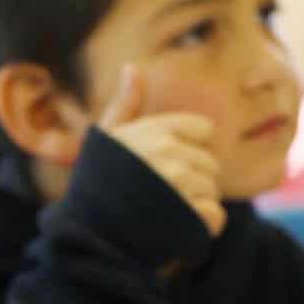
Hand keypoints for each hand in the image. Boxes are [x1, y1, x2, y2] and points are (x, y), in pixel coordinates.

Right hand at [96, 65, 225, 236]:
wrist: (87, 237)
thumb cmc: (96, 186)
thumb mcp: (106, 139)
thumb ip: (125, 104)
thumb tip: (132, 67)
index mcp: (155, 129)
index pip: (203, 131)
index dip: (190, 151)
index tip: (168, 168)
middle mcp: (169, 151)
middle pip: (210, 164)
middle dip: (194, 182)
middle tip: (164, 199)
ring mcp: (179, 183)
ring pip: (212, 190)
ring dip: (197, 206)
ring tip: (168, 215)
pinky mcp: (186, 215)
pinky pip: (215, 215)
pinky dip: (205, 227)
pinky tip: (184, 230)